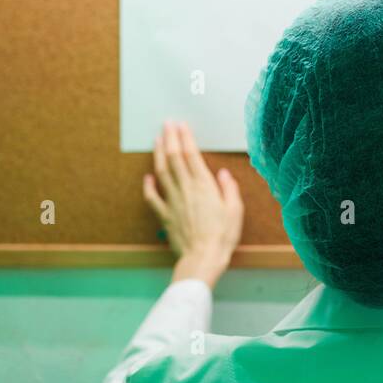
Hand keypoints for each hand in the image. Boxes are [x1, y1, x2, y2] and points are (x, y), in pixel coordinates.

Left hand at [143, 120, 243, 287]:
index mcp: (204, 186)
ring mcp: (173, 202)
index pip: (191, 155)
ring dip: (158, 154)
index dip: (185, 138)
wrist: (202, 259)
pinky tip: (147, 177)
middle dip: (170, 138)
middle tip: (167, 124)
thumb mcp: (235, 211)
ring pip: (161, 172)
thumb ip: (229, 189)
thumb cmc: (222, 237)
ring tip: (157, 140)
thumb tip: (223, 173)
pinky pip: (152, 197)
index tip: (181, 125)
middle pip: (174, 158)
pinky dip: (148, 185)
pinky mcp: (165, 215)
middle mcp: (186, 189)